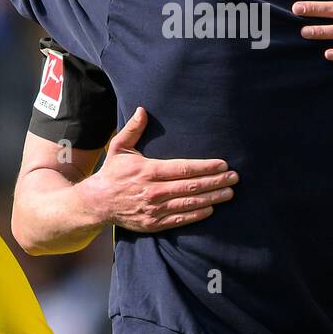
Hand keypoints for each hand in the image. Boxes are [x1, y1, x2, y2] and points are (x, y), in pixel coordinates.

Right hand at [83, 107, 238, 231]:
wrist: (97, 203)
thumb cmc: (112, 173)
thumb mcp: (119, 148)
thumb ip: (133, 129)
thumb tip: (142, 109)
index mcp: (148, 170)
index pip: (184, 168)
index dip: (206, 167)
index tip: (223, 164)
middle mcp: (154, 191)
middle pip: (191, 186)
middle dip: (216, 182)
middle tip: (235, 178)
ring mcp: (154, 209)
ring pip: (189, 203)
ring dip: (212, 198)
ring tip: (229, 193)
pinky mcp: (154, 224)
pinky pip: (180, 220)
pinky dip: (197, 215)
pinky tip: (211, 209)